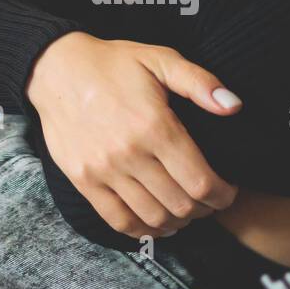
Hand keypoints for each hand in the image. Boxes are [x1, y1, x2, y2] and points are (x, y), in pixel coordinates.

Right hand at [26, 32, 241, 238]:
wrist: (55, 70)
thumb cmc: (112, 64)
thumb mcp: (161, 58)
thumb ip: (200, 82)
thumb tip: (234, 106)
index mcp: (155, 127)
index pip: (201, 182)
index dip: (223, 195)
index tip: (227, 190)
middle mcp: (129, 154)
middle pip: (180, 205)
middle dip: (205, 210)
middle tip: (209, 201)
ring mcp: (103, 170)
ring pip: (152, 217)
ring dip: (177, 222)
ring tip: (184, 211)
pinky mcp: (83, 179)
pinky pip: (117, 219)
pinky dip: (141, 229)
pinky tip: (155, 222)